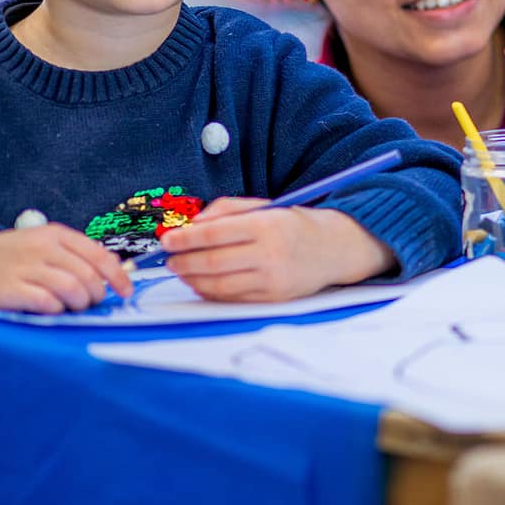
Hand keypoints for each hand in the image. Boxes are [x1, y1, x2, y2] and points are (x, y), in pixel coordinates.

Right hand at [0, 224, 132, 312]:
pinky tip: (53, 308)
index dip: (118, 276)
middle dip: (97, 294)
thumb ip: (75, 253)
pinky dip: (56, 309)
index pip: (99, 255)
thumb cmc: (10, 255)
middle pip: (87, 275)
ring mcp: (25, 267)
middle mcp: (43, 248)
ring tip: (74, 306)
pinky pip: (46, 302)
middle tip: (92, 302)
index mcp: (56, 234)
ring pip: (72, 288)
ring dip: (80, 303)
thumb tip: (113, 266)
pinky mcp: (10, 288)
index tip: (126, 291)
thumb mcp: (43, 243)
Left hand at [160, 198, 394, 302]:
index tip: (167, 240)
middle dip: (182, 261)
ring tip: (181, 270)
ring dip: (191, 279)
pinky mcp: (273, 297)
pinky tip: (202, 282)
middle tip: (168, 259)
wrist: (337, 247)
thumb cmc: (297, 224)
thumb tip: (192, 225)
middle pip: (211, 262)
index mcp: (267, 225)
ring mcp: (272, 279)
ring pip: (217, 284)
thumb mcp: (267, 205)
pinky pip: (231, 298)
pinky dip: (209, 292)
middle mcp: (270, 253)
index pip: (214, 234)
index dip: (184, 239)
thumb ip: (227, 209)